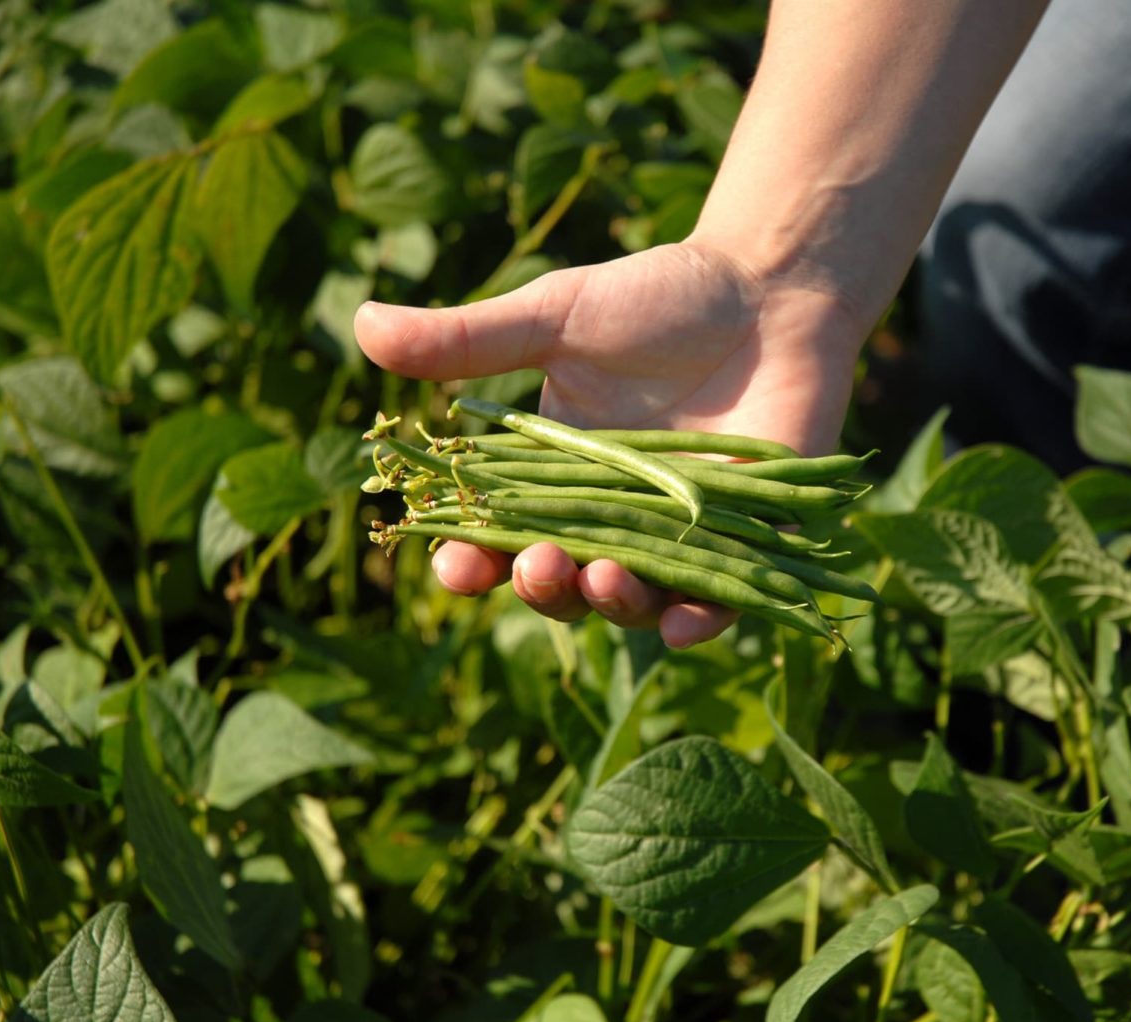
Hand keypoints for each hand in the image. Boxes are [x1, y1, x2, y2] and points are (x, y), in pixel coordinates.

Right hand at [354, 240, 864, 646]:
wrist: (769, 290)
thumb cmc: (661, 299)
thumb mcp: (558, 315)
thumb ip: (470, 339)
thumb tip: (361, 325)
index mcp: (552, 475)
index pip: (496, 536)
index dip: (469, 558)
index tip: (450, 563)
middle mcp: (608, 518)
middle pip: (558, 581)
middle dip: (539, 585)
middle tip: (538, 565)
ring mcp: (675, 537)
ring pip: (629, 601)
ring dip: (608, 604)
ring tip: (600, 578)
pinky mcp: (745, 545)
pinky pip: (716, 605)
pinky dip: (695, 621)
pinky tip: (678, 623)